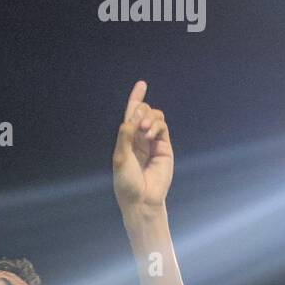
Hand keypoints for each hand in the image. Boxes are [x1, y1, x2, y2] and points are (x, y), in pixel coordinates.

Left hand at [112, 81, 172, 215]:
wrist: (142, 200)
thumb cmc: (127, 183)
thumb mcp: (120, 157)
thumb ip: (126, 134)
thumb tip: (137, 113)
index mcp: (126, 140)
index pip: (131, 115)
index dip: (136, 99)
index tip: (142, 84)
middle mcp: (140, 139)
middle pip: (144, 112)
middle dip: (142, 111)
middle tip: (139, 124)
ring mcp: (153, 143)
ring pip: (155, 117)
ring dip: (150, 118)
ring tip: (145, 132)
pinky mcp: (164, 148)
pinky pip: (163, 127)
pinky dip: (157, 126)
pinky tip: (150, 135)